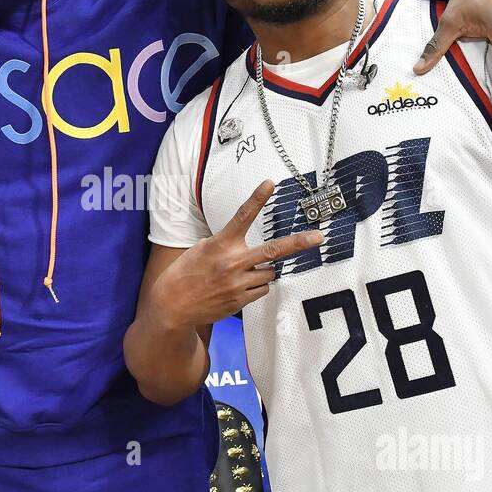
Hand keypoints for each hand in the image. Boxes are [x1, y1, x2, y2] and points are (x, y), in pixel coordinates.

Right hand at [148, 181, 323, 329]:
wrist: (173, 307)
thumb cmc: (185, 274)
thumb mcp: (200, 249)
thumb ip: (224, 243)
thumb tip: (243, 244)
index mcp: (220, 244)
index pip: (241, 216)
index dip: (256, 199)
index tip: (269, 184)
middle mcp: (233, 263)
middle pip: (274, 250)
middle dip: (299, 243)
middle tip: (318, 237)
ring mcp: (239, 284)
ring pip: (269, 272)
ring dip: (262, 270)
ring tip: (241, 273)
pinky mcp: (241, 301)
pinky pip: (262, 290)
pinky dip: (256, 286)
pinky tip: (237, 287)